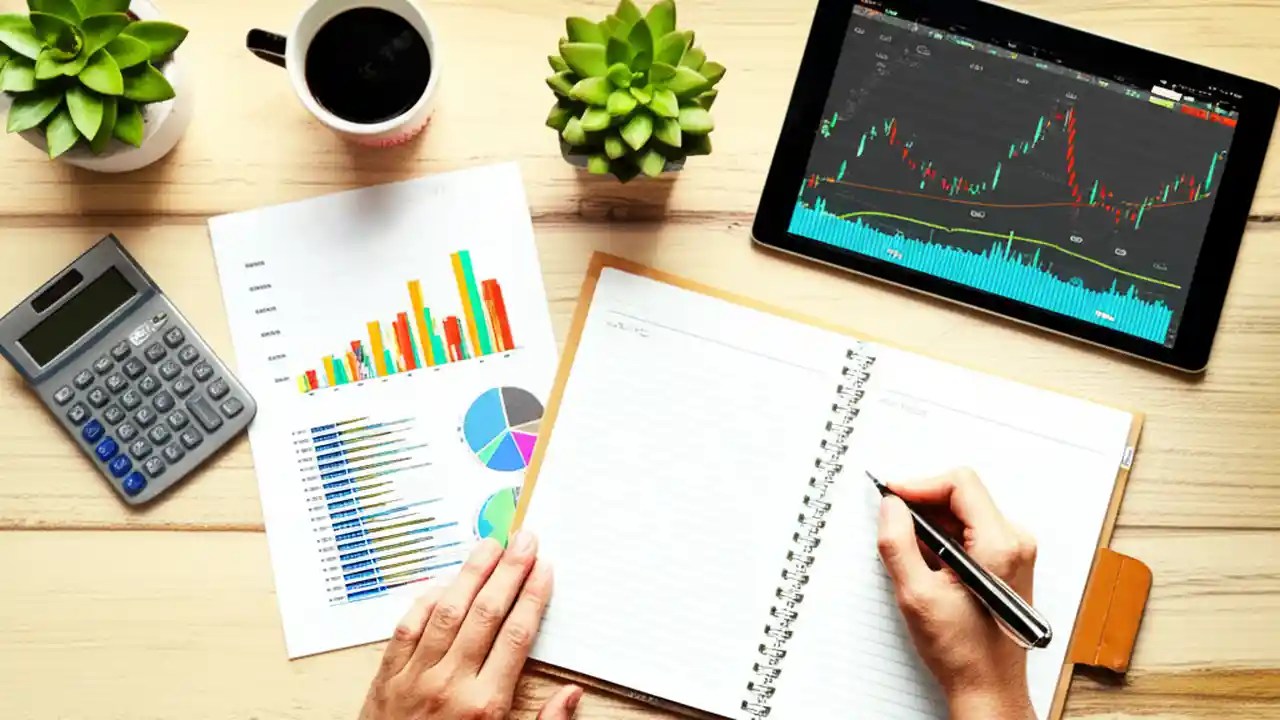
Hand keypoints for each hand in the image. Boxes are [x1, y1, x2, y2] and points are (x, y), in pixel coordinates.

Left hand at [358, 533, 582, 719]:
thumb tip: (571, 695)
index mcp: (486, 707)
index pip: (516, 635)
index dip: (533, 596)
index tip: (545, 569)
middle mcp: (450, 685)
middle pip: (486, 613)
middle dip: (509, 571)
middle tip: (525, 540)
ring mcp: (415, 678)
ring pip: (447, 610)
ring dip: (471, 573)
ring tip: (489, 545)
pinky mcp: (386, 678)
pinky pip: (407, 628)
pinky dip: (425, 601)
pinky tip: (443, 582)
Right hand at [876, 469, 1037, 719]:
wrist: (988, 686)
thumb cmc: (963, 651)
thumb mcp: (916, 594)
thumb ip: (898, 543)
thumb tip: (890, 508)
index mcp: (1000, 545)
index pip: (960, 483)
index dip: (919, 485)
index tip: (892, 497)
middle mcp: (1015, 542)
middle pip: (962, 495)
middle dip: (923, 505)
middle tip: (894, 524)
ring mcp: (1014, 552)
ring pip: (964, 513)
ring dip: (932, 525)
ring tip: (911, 554)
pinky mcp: (1007, 562)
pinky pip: (970, 532)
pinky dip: (943, 539)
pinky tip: (928, 565)